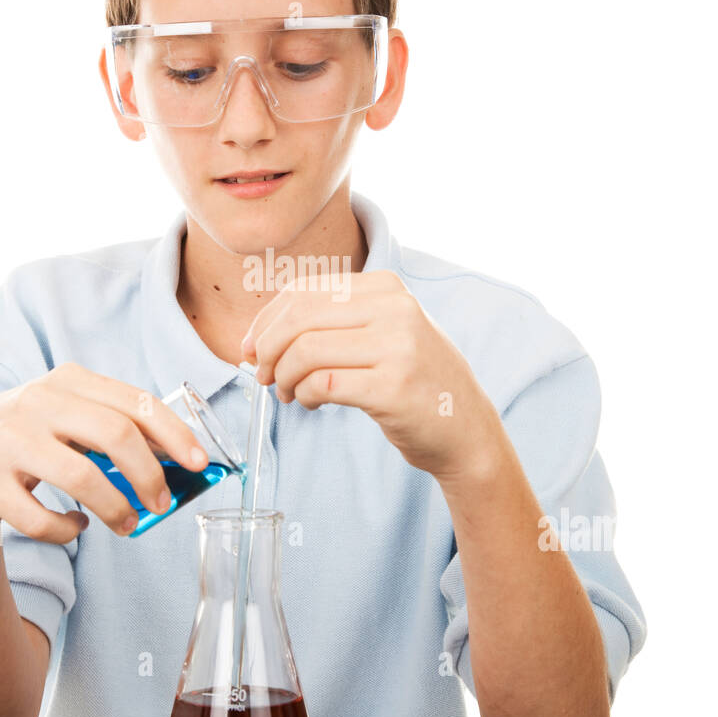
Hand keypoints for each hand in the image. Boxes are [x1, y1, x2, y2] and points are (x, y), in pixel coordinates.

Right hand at [0, 362, 208, 541]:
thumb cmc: (35, 439)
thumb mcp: (72, 418)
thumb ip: (119, 429)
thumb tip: (182, 459)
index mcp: (69, 380)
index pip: (136, 403)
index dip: (175, 435)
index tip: (200, 464)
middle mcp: (37, 401)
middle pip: (116, 436)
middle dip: (150, 477)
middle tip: (161, 505)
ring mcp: (8, 438)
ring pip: (82, 478)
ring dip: (116, 509)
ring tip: (126, 525)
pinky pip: (40, 518)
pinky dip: (67, 530)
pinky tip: (74, 526)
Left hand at [240, 270, 501, 483]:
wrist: (466, 430)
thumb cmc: (415, 381)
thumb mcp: (384, 331)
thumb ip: (333, 320)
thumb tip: (259, 332)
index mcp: (387, 287)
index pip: (304, 290)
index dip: (266, 319)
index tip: (251, 347)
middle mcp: (395, 309)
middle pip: (299, 317)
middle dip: (266, 348)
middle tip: (262, 375)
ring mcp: (397, 348)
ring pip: (305, 351)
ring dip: (283, 376)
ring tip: (288, 392)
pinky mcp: (392, 389)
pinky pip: (322, 384)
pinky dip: (303, 395)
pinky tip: (309, 402)